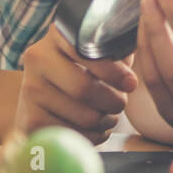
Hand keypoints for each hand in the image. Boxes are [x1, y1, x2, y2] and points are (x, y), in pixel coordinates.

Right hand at [16, 26, 135, 144]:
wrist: (44, 96)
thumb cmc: (83, 68)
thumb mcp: (99, 52)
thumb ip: (119, 48)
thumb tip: (144, 46)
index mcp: (57, 36)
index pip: (85, 51)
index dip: (113, 71)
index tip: (131, 84)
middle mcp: (37, 59)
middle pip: (84, 88)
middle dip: (113, 101)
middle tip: (121, 103)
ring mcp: (29, 91)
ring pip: (84, 117)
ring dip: (106, 121)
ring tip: (108, 116)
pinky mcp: (29, 121)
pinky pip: (73, 136)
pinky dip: (93, 136)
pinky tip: (94, 128)